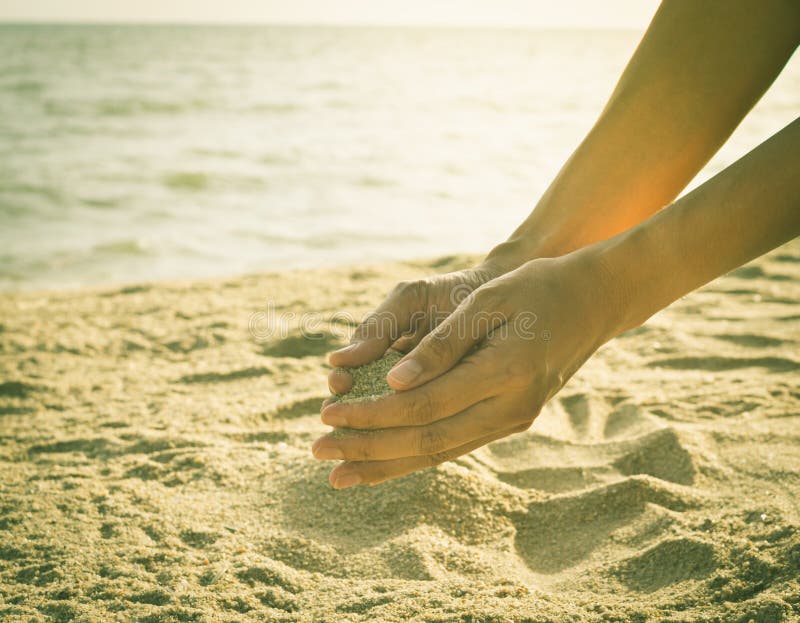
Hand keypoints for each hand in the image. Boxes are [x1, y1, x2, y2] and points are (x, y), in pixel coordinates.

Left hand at [314, 252, 621, 487]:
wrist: (591, 303)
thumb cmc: (535, 289)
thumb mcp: (487, 301)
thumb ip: (442, 343)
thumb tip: (393, 382)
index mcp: (505, 373)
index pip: (422, 406)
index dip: (370, 413)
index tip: (326, 414)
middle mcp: (511, 408)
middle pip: (426, 440)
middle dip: (367, 449)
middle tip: (318, 453)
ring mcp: (513, 420)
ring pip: (439, 452)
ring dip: (386, 464)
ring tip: (341, 475)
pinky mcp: (509, 421)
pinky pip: (454, 446)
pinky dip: (415, 457)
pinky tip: (386, 464)